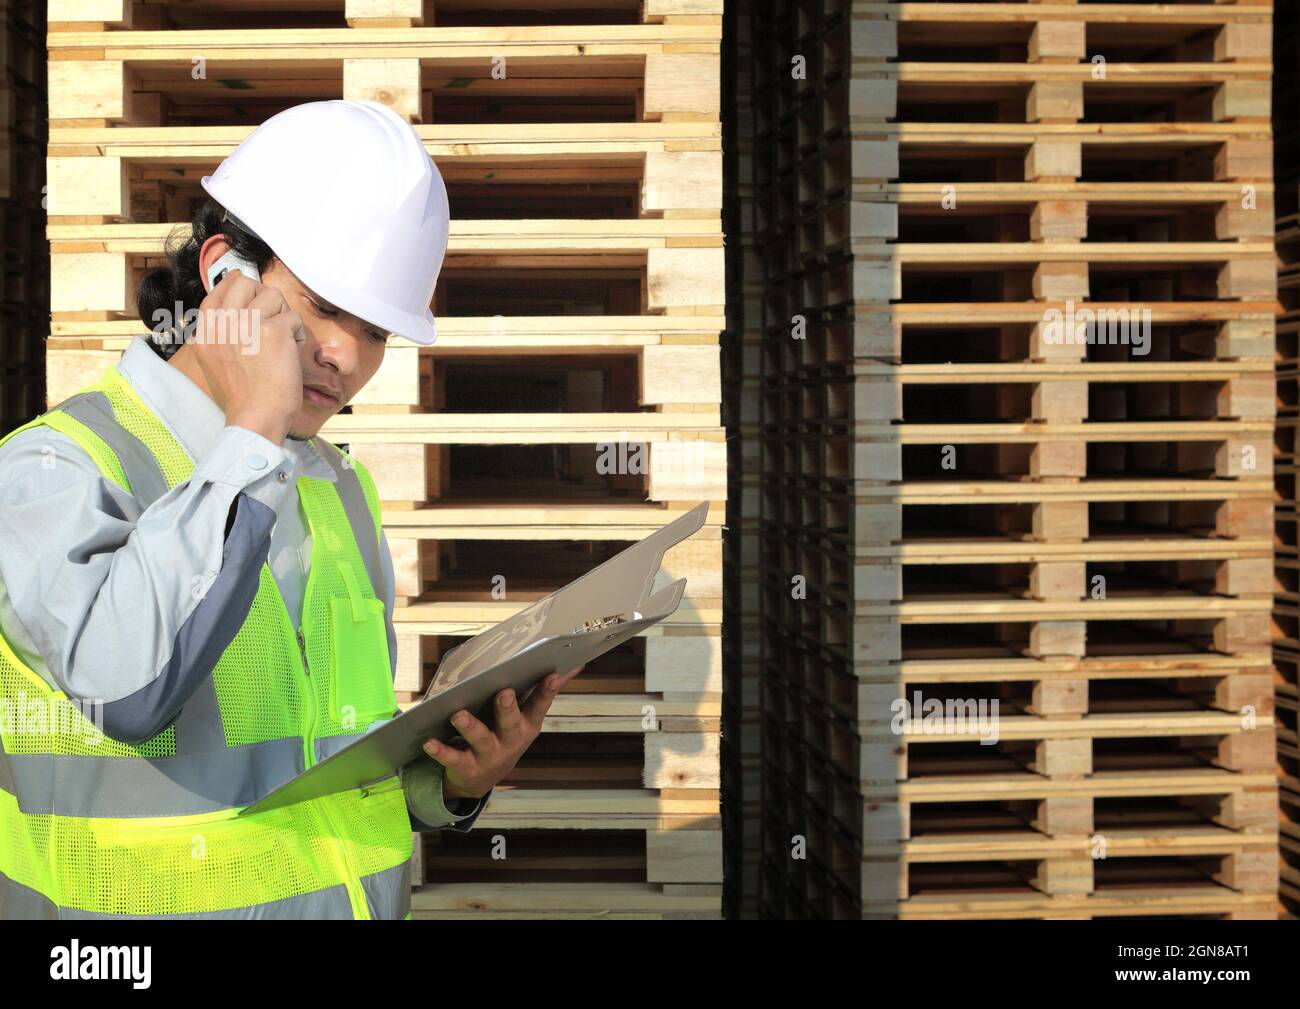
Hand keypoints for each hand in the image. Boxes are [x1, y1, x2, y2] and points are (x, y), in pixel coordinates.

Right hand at [192, 267, 306, 444]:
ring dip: (284, 315)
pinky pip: (293, 317)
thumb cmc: (242, 395)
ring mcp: (246, 324)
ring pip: (272, 295)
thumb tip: (231, 311)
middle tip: (272, 319)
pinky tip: (293, 351)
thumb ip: (219, 335)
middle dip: (263, 296)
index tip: (247, 287)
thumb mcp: (214, 361)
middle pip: (244, 283)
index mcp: (205, 331)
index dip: (237, 285)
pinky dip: (298, 334)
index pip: (218, 290)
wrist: (255, 416)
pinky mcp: (273, 331)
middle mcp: (222, 323)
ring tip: (284, 340)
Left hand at [421, 665, 584, 800]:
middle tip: (504, 692)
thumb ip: (544, 691)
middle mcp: (511, 740)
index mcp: (527, 723)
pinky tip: (429, 742)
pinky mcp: (467, 767)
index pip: (540, 704)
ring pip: (481, 739)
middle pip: (510, 722)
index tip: (551, 673)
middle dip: (508, 708)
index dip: (547, 689)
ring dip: (470, 727)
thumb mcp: (527, 716)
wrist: (482, 778)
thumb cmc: (505, 734)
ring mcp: (490, 755)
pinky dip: (441, 751)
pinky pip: (453, 758)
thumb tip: (576, 663)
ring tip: (459, 714)